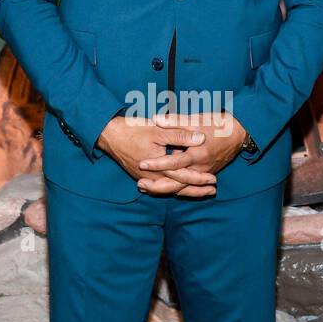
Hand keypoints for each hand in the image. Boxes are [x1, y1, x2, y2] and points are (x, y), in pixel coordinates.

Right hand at [95, 113, 217, 197]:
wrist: (109, 135)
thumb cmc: (133, 130)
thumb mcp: (159, 129)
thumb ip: (181, 134)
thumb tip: (201, 137)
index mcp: (159, 167)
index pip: (183, 176)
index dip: (199, 178)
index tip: (213, 179)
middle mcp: (152, 177)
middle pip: (178, 188)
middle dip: (195, 190)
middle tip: (212, 190)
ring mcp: (146, 178)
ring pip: (169, 189)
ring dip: (185, 190)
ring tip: (199, 192)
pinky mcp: (140, 175)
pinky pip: (159, 186)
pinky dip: (171, 188)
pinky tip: (178, 188)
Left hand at [135, 110, 247, 195]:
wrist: (239, 133)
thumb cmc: (217, 124)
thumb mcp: (196, 120)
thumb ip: (175, 121)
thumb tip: (156, 119)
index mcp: (197, 154)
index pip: (174, 162)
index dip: (157, 163)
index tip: (142, 163)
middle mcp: (200, 168)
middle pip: (177, 183)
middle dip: (158, 185)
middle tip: (141, 184)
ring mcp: (204, 174)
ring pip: (183, 187)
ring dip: (165, 189)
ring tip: (147, 188)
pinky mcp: (206, 174)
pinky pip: (189, 185)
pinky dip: (176, 188)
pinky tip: (162, 187)